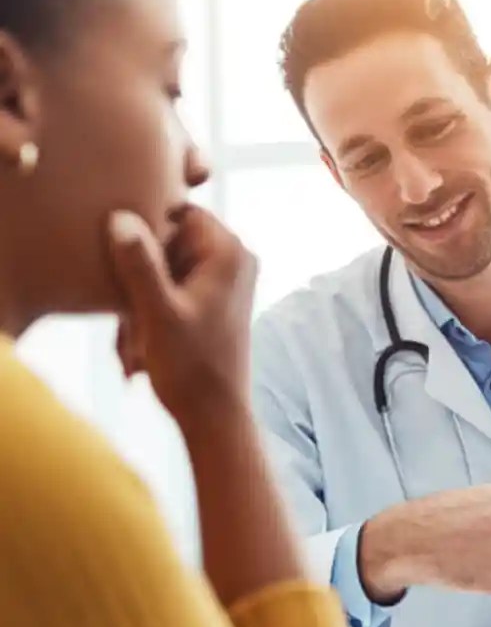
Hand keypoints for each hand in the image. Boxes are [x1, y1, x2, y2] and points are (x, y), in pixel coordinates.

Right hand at [108, 206, 257, 423]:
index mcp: (229, 253)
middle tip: (129, 316)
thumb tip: (121, 217)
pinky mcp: (213, 302)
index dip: (149, 232)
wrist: (215, 415)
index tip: (129, 264)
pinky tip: (140, 349)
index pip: (180, 211)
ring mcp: (225, 281)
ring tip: (137, 342)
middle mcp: (234, 260)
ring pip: (165, 271)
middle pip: (170, 242)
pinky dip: (150, 314)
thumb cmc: (192, 367)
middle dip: (141, 277)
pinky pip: (171, 292)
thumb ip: (139, 263)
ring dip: (141, 302)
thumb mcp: (157, 312)